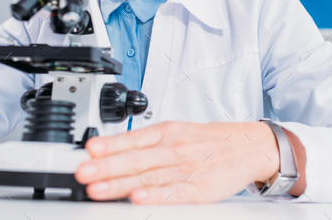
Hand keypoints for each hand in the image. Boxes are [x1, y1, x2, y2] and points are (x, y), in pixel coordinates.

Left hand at [75, 121, 281, 203]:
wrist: (248, 146)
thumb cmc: (210, 141)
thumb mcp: (178, 131)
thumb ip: (146, 144)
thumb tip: (110, 153)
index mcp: (168, 132)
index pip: (133, 139)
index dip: (110, 146)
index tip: (88, 151)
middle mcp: (175, 149)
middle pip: (136, 160)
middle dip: (107, 167)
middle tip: (83, 172)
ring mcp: (187, 169)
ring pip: (150, 177)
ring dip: (122, 184)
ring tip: (98, 189)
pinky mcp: (201, 190)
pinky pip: (176, 194)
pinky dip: (157, 197)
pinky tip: (139, 199)